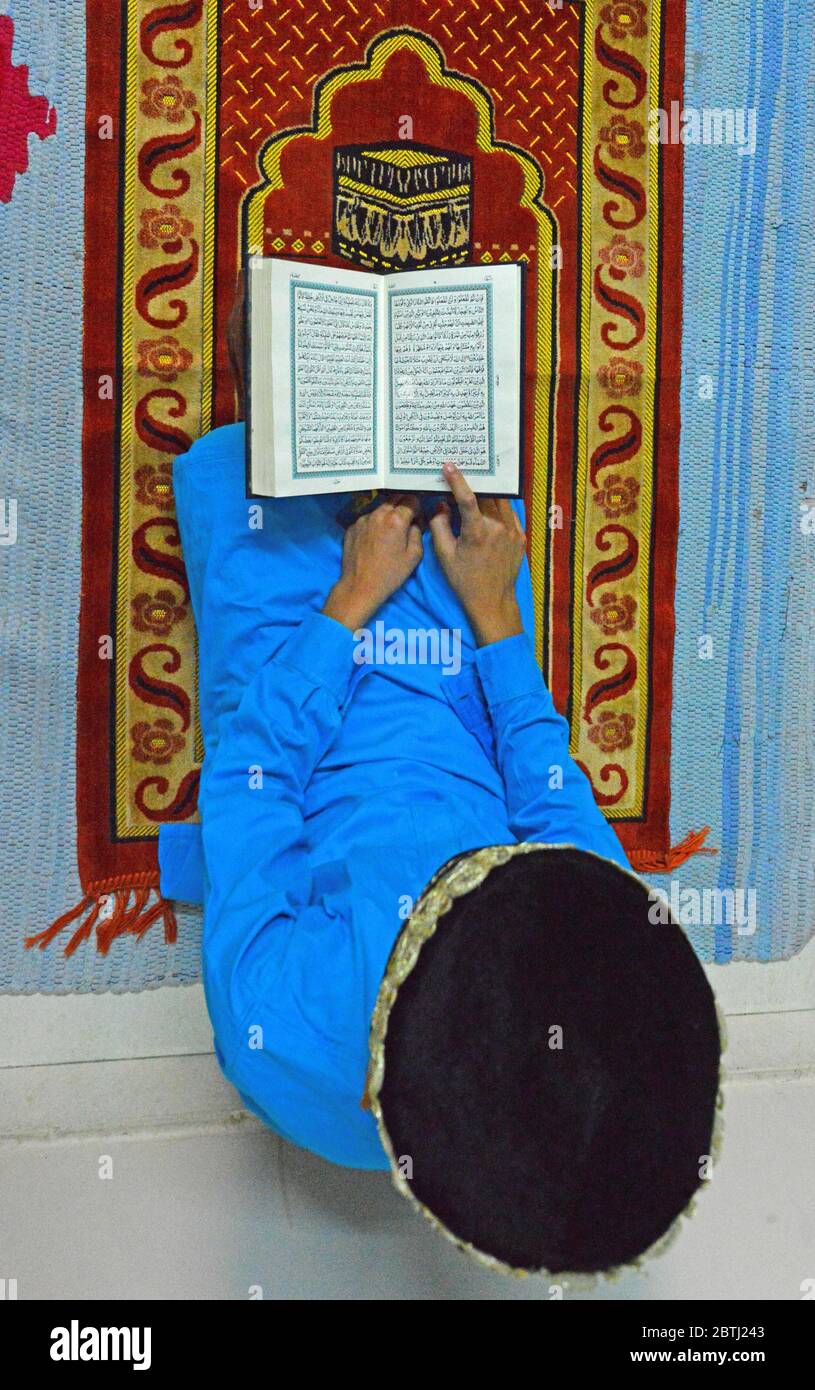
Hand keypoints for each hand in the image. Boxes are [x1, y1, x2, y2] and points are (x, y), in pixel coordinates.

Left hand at [323, 494, 423, 630]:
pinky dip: (374, 524)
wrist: (360, 586)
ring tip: (389, 532)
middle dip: (403, 506)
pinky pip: (367, 519)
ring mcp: (362, 519)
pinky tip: (374, 540)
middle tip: (406, 522)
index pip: (411, 500)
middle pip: (394, 499)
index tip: (417, 518)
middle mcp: (378, 514)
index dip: (417, 508)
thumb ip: (418, 532)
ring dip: (387, 514)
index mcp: (396, 520)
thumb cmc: (390, 574)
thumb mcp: (414, 555)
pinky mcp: (351, 527)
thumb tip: (415, 523)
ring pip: (380, 508)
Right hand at [429, 462, 525, 646]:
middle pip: (485, 495)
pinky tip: (490, 504)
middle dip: (473, 483)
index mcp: (477, 532)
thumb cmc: (464, 581)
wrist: (492, 601)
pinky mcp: (520, 536)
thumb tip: (441, 504)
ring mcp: (512, 531)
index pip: (467, 497)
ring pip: (500, 501)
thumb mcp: (444, 556)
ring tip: (477, 484)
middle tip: (462, 472)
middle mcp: (498, 527)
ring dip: (488, 492)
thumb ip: (440, 526)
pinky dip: (499, 506)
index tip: (449, 466)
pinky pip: (510, 512)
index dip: (457, 479)